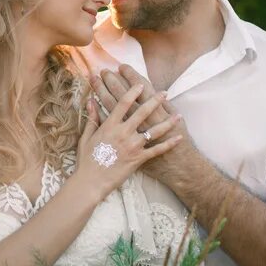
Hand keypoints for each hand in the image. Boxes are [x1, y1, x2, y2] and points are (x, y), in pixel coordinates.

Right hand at [75, 82, 182, 201]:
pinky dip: (169, 144)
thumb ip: (92, 117)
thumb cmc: (86, 160)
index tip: (140, 84)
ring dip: (168, 122)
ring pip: (154, 131)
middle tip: (164, 92)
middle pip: (142, 112)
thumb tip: (91, 100)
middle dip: (154, 100)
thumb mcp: (86, 136)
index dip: (132, 91)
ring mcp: (132, 146)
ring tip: (178, 115)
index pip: (123, 103)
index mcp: (109, 125)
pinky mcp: (138, 159)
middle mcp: (123, 133)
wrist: (91, 181)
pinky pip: (157, 150)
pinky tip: (179, 137)